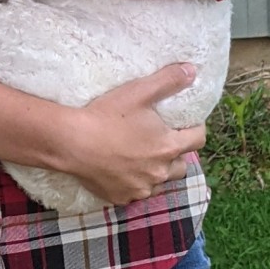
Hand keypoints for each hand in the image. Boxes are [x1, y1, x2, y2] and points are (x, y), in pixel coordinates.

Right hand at [64, 63, 205, 205]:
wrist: (71, 143)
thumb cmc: (106, 116)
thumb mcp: (138, 92)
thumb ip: (168, 81)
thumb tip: (192, 71)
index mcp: (168, 147)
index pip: (198, 139)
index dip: (195, 129)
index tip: (185, 124)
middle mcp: (159, 172)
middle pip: (182, 166)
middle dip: (175, 154)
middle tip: (159, 141)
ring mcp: (140, 188)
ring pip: (159, 182)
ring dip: (156, 171)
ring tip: (141, 158)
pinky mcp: (121, 197)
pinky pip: (135, 192)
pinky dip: (132, 183)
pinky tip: (120, 170)